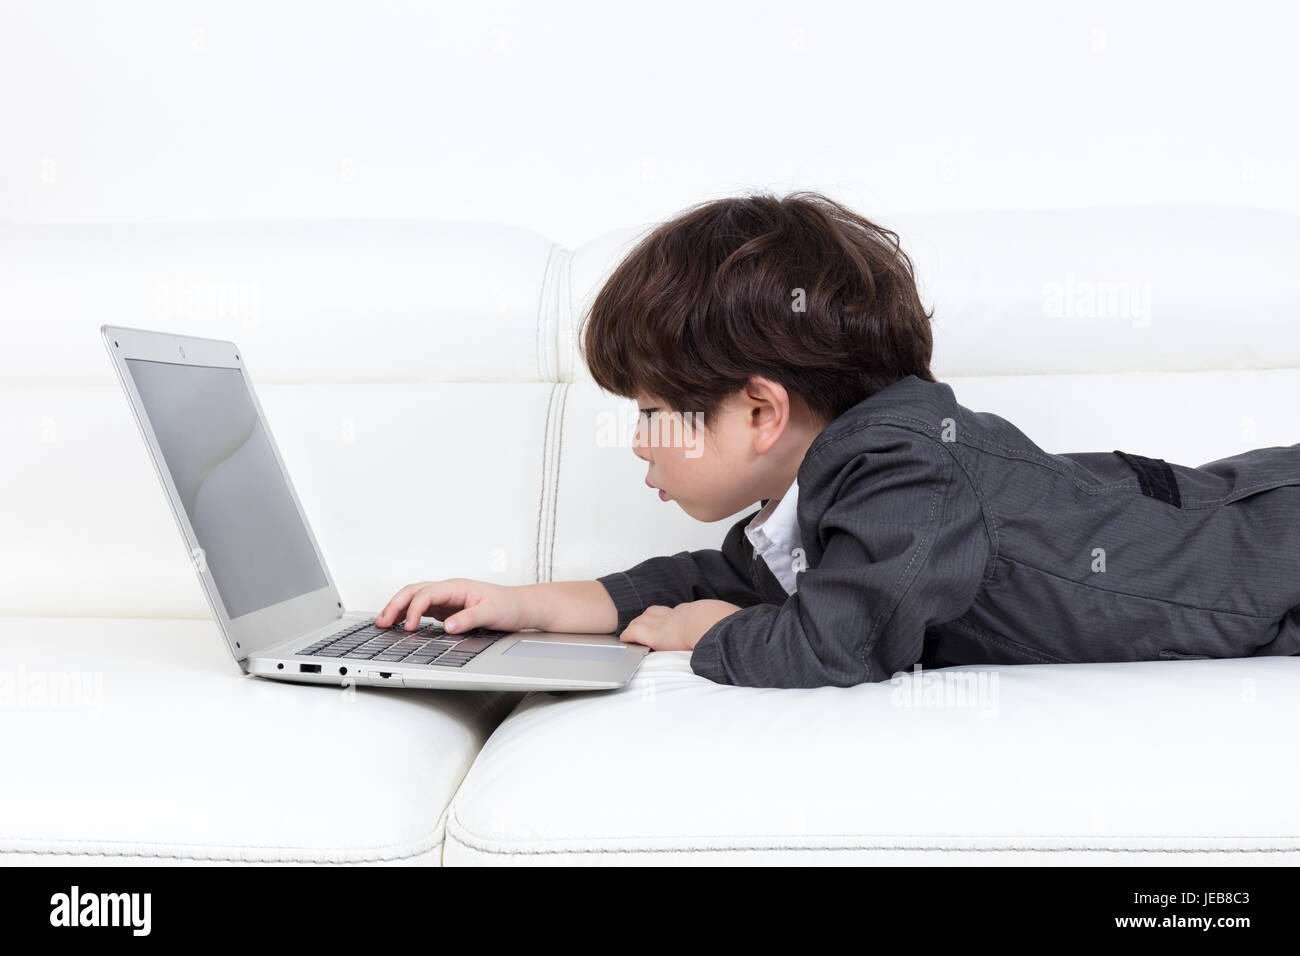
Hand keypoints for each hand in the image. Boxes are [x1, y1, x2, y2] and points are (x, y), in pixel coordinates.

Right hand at [375, 578, 530, 633]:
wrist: (520, 607)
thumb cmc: (508, 606)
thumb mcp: (492, 613)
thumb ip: (469, 618)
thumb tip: (448, 626)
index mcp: (456, 587)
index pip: (426, 594)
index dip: (414, 610)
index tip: (409, 627)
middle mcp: (448, 590)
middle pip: (413, 592)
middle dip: (395, 605)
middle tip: (381, 623)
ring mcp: (446, 599)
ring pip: (414, 598)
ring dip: (398, 609)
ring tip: (382, 623)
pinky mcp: (446, 609)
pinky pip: (422, 609)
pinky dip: (408, 615)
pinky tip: (400, 626)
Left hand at [620, 599, 742, 651]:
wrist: (709, 623)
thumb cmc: (719, 624)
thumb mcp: (722, 622)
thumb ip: (724, 626)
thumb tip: (743, 633)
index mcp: (691, 612)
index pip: (675, 611)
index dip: (668, 614)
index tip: (668, 618)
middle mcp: (674, 614)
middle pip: (655, 611)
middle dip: (649, 616)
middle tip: (645, 621)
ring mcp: (662, 623)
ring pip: (642, 619)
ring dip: (638, 625)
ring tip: (632, 632)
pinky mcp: (653, 634)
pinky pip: (634, 632)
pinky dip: (628, 635)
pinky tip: (624, 639)